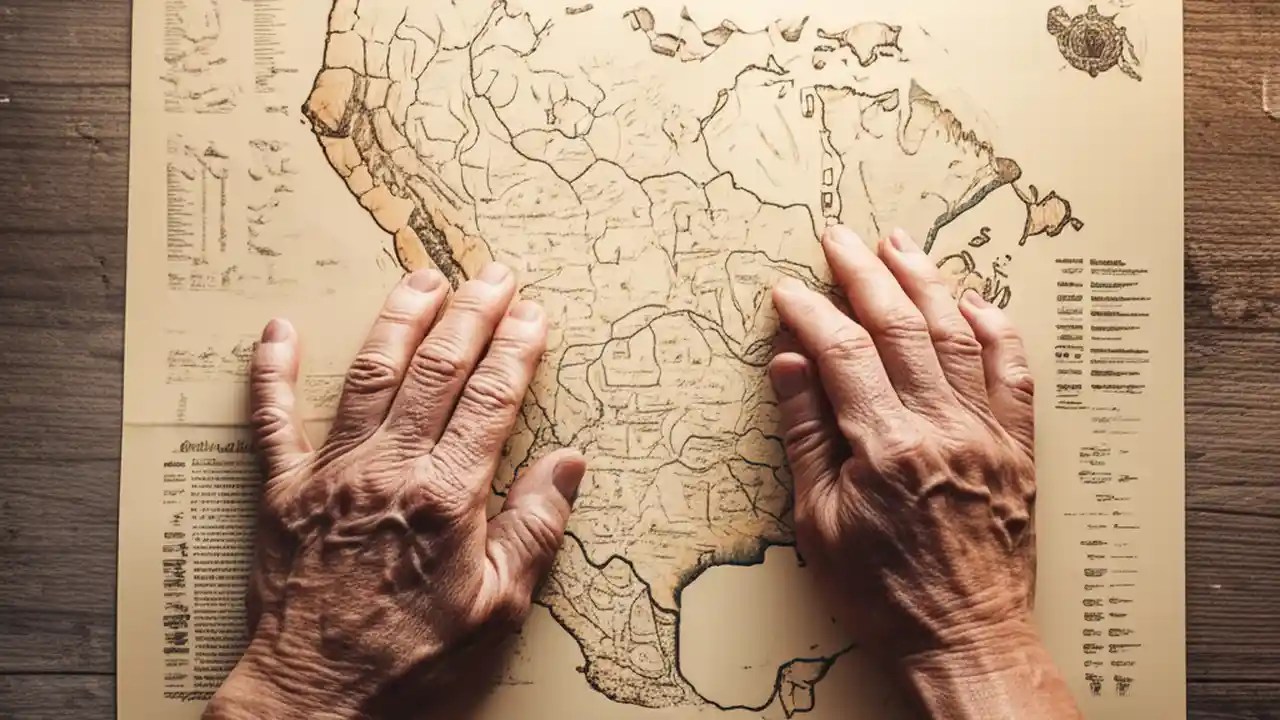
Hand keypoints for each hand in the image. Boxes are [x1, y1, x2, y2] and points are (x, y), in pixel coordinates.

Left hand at [205, 263, 585, 719]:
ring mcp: (332, 473)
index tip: (534, 314)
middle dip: (471, 314)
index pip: (491, 399)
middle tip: (494, 275)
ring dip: (398, 320)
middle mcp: (389, 468)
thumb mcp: (497, 607)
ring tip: (422, 279)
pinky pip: (272, 419)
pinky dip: (272, 372)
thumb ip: (534, 529)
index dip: (516, 349)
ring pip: (369, 375)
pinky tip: (278, 330)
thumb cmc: (411, 655)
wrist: (316, 693)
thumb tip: (566, 463)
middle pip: (437, 370)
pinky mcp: (284, 490)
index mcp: (446, 495)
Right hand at [770, 226, 1078, 717]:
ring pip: (956, 334)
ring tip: (899, 243)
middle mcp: (942, 427)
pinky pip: (1014, 371)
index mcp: (885, 447)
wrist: (966, 640)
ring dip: (925, 281)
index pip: (840, 352)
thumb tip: (789, 365)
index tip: (785, 288)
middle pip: (899, 327)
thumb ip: (806, 436)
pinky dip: (995, 329)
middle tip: (837, 237)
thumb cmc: (884, 595)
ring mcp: (986, 432)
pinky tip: (975, 301)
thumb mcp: (820, 524)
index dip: (809, 311)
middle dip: (863, 273)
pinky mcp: (1016, 447)